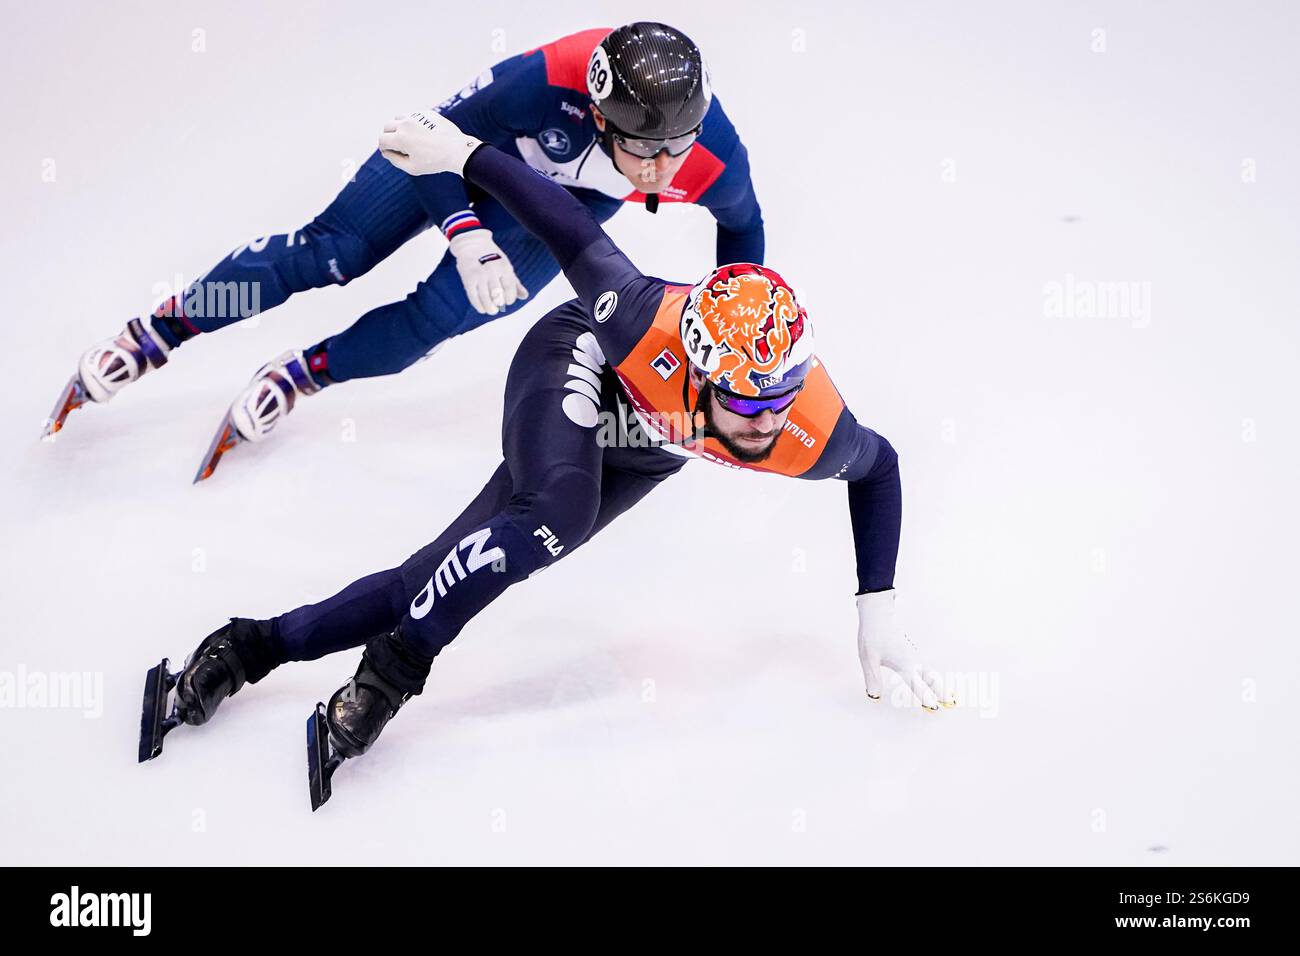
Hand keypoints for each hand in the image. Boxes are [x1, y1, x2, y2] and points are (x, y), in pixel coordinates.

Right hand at [379, 110, 481, 175]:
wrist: (457, 151)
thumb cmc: (435, 162)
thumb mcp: (412, 168)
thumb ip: (395, 160)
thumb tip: (386, 152)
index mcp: (400, 138)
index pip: (382, 139)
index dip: (384, 148)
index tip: (390, 153)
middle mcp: (406, 124)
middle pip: (387, 127)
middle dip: (389, 137)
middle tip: (400, 147)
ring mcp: (416, 116)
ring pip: (398, 118)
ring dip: (399, 127)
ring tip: (409, 139)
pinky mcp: (426, 113)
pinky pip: (413, 116)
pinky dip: (412, 124)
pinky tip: (422, 134)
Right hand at [449, 230, 528, 314]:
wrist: (472, 243)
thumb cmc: (493, 257)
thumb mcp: (506, 266)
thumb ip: (515, 282)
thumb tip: (525, 296)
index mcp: (504, 267)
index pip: (509, 288)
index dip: (510, 298)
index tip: (508, 301)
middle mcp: (491, 271)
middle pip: (497, 295)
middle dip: (499, 303)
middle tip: (498, 305)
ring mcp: (479, 275)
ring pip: (485, 298)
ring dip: (489, 308)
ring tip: (492, 310)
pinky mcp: (468, 279)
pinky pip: (473, 296)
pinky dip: (478, 305)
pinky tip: (482, 309)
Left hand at [856, 589, 952, 710]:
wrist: (878, 613)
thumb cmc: (872, 634)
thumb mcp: (868, 658)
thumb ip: (872, 678)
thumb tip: (874, 696)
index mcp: (904, 663)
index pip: (917, 684)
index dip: (925, 696)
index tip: (934, 707)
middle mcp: (913, 660)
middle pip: (931, 678)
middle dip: (941, 690)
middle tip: (952, 703)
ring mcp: (914, 654)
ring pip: (931, 672)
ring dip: (939, 684)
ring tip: (948, 696)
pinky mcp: (912, 651)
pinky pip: (926, 666)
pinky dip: (932, 676)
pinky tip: (931, 681)